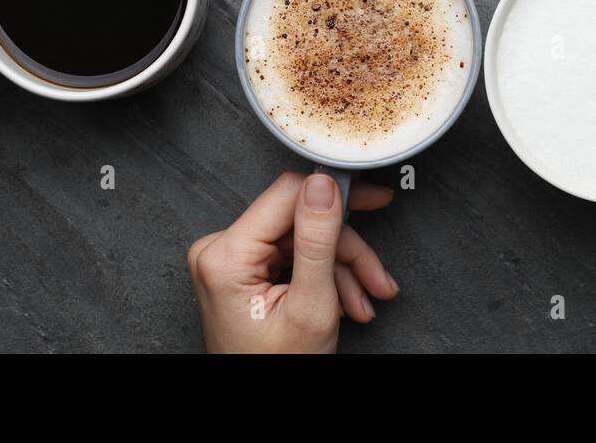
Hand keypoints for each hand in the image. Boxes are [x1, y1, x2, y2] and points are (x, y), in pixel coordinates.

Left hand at [188, 172, 399, 352]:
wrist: (261, 412)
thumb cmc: (277, 371)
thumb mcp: (311, 307)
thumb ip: (318, 241)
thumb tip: (323, 184)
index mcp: (225, 255)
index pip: (287, 195)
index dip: (336, 195)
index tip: (372, 196)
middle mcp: (219, 250)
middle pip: (300, 222)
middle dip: (347, 252)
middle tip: (376, 278)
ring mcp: (229, 260)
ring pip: (303, 239)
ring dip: (342, 271)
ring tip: (363, 302)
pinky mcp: (241, 269)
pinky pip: (292, 255)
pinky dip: (324, 277)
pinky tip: (344, 301)